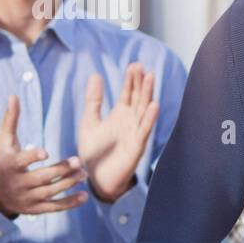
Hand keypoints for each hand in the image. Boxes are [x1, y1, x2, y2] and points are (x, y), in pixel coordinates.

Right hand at [0, 95, 87, 218]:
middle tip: (78, 160)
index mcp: (10, 165)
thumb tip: (14, 95)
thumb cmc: (4, 160)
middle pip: (41, 178)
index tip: (46, 152)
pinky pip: (55, 207)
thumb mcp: (4, 141)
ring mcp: (28, 198)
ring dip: (69, 183)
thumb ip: (11, 119)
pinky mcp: (37, 209)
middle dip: (60, 170)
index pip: (21, 161)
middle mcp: (18, 183)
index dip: (32, 157)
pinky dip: (70, 203)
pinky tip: (85, 195)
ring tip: (84, 173)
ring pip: (51, 192)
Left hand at [78, 63, 158, 202]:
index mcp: (120, 114)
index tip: (134, 65)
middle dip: (140, 83)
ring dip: (148, 94)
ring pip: (143, 110)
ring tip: (150, 78)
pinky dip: (150, 118)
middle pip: (138, 98)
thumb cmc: (94, 151)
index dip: (131, 80)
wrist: (96, 177)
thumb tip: (95, 75)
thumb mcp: (89, 121)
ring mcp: (135, 133)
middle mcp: (130, 121)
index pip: (128, 93)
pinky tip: (153, 105)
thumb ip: (93, 100)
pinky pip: (144, 130)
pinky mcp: (137, 146)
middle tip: (141, 67)